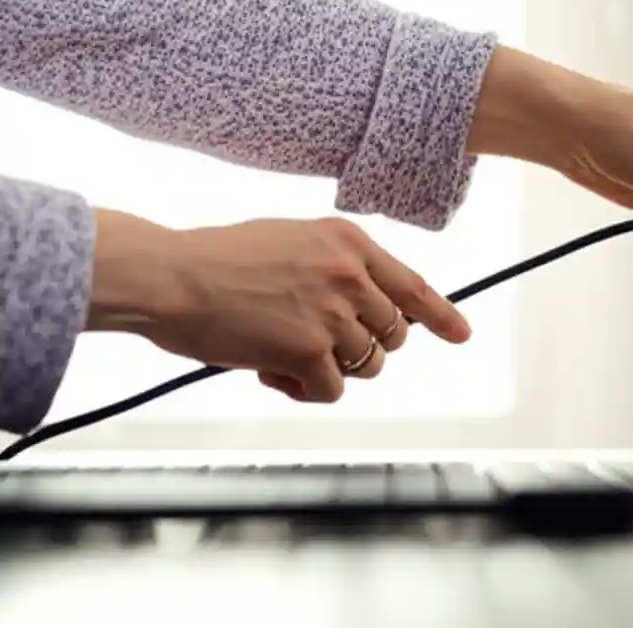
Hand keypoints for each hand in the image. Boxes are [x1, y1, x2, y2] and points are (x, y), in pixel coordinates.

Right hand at [87, 210, 469, 401]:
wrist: (171, 276)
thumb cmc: (218, 261)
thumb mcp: (292, 242)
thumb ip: (336, 267)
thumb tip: (366, 307)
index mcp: (349, 242)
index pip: (413, 285)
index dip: (442, 315)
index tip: (461, 333)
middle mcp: (351, 275)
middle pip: (391, 336)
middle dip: (360, 348)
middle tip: (314, 345)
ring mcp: (333, 313)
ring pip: (367, 366)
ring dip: (331, 370)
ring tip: (283, 355)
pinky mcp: (310, 351)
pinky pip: (331, 391)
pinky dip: (306, 391)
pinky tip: (272, 372)